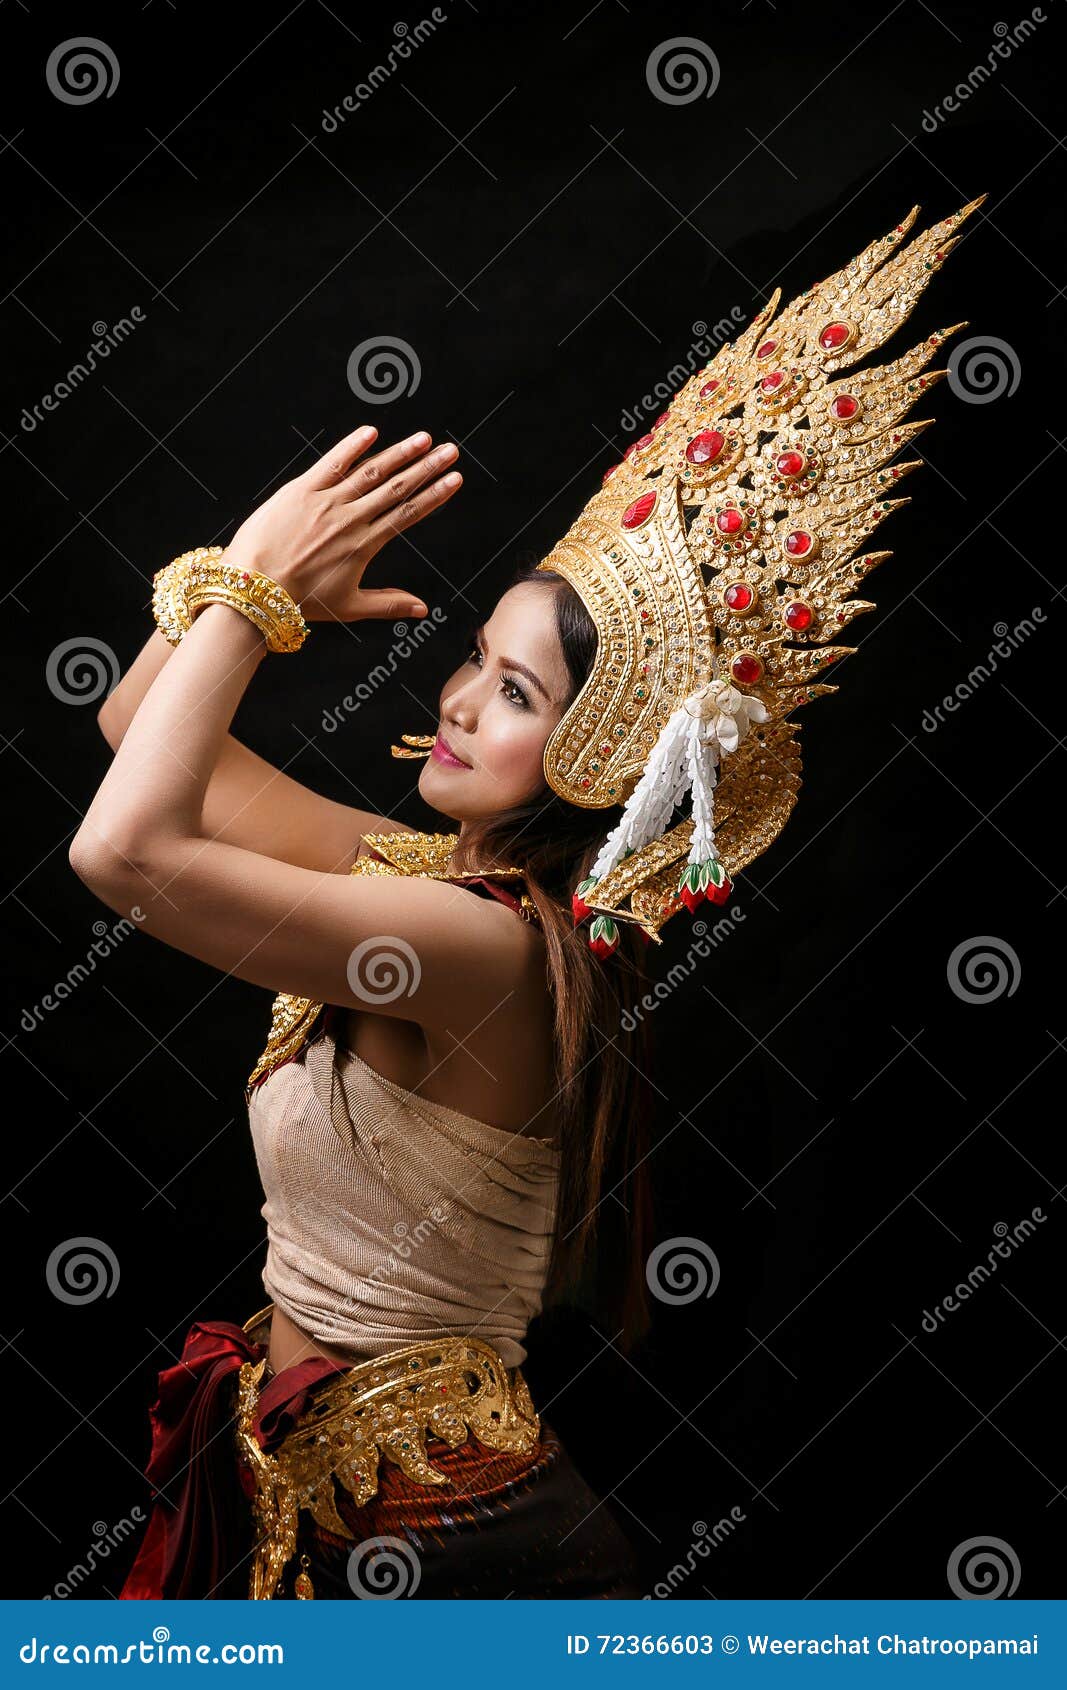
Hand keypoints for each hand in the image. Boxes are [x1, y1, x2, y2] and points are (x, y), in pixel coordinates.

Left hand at [223, 424, 461, 622]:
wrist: (254, 589)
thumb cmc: (299, 601)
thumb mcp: (348, 607)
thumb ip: (388, 604)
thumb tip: (422, 609)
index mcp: (364, 545)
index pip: (407, 514)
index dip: (434, 495)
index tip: (455, 480)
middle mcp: (350, 519)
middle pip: (397, 488)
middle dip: (427, 468)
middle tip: (450, 452)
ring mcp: (325, 502)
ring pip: (370, 472)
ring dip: (399, 453)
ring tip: (423, 439)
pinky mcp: (300, 490)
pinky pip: (331, 463)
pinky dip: (351, 447)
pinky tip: (371, 432)